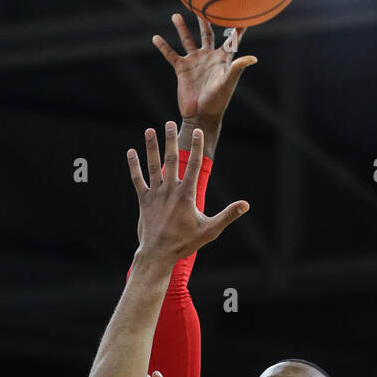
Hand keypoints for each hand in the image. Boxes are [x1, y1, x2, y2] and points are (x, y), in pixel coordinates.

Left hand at [128, 123, 247, 264]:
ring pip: (153, 166)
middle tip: (170, 122)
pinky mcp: (143, 201)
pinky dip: (134, 166)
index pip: (194, 165)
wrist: (159, 254)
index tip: (197, 132)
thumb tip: (246, 205)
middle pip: (171, 159)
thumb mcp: (210, 230)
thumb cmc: (185, 243)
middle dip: (171, 140)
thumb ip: (228, 215)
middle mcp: (170, 191)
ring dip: (151, 147)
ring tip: (149, 130)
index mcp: (186, 195)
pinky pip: (137, 179)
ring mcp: (155, 194)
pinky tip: (131, 152)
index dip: (196, 147)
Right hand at [153, 13, 255, 134]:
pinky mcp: (181, 69)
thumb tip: (253, 58)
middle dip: (204, 20)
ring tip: (175, 15)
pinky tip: (155, 38)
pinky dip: (163, 46)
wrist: (200, 116)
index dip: (237, 27)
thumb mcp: (227, 84)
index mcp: (221, 59)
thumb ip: (237, 68)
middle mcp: (207, 57)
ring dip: (181, 28)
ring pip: (187, 40)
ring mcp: (194, 62)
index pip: (231, 39)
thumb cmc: (217, 102)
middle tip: (202, 4)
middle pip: (206, 33)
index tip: (242, 12)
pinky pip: (171, 54)